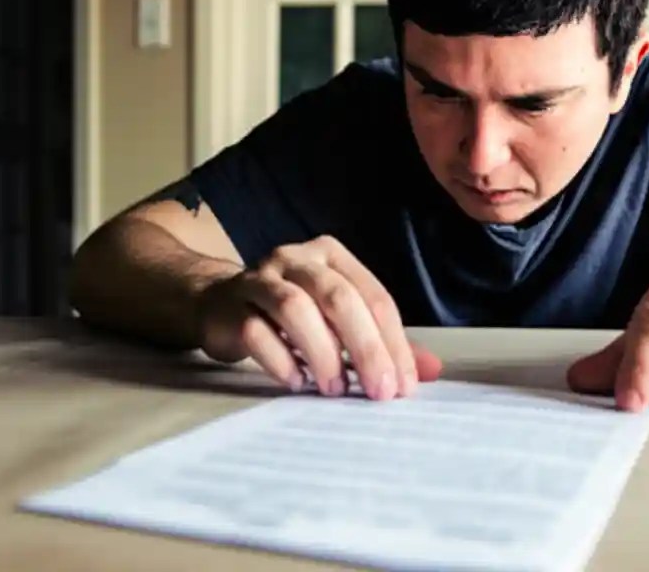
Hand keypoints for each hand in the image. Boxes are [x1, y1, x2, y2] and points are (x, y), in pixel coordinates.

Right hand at [197, 235, 442, 399]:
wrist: (218, 304)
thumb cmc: (289, 315)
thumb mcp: (338, 321)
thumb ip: (380, 342)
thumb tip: (430, 372)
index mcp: (332, 256)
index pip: (373, 297)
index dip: (393, 343)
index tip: (403, 386)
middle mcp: (297, 259)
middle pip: (339, 298)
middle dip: (365, 348)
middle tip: (379, 392)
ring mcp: (260, 278)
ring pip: (296, 308)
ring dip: (322, 353)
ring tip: (334, 388)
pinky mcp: (231, 306)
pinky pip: (257, 331)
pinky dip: (281, 360)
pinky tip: (296, 381)